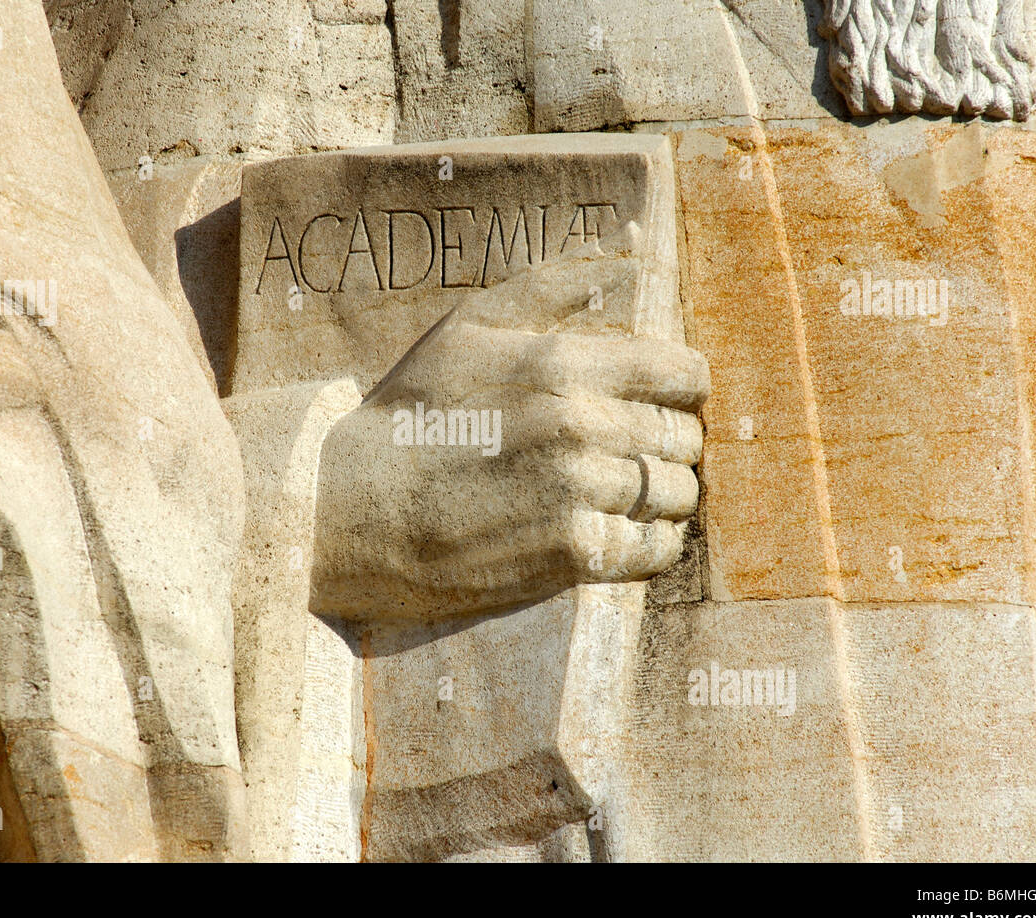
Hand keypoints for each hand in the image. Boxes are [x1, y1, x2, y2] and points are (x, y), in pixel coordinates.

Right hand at [310, 224, 708, 620]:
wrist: (351, 508)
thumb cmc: (410, 413)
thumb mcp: (469, 327)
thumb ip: (556, 283)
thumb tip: (631, 247)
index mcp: (566, 364)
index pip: (684, 374)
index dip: (682, 389)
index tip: (661, 403)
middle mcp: (583, 426)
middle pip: (684, 437)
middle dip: (667, 444)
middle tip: (629, 453)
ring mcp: (580, 493)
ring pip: (676, 494)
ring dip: (661, 495)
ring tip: (621, 495)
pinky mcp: (573, 553)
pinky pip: (656, 550)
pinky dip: (651, 544)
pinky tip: (620, 534)